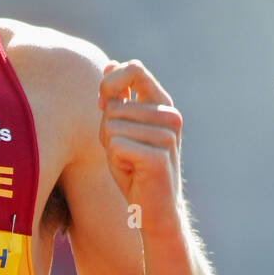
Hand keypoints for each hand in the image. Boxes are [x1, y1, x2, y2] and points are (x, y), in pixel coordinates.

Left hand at [97, 59, 183, 236]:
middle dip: (107, 131)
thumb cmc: (134, 170)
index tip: (104, 104)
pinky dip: (116, 162)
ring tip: (130, 163)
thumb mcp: (121, 129)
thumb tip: (108, 63)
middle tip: (125, 153)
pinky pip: (116, 146)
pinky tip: (133, 173)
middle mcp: (170, 115)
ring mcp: (167, 135)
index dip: (110, 82)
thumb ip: (116, 99)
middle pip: (113, 106)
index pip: (134, 69)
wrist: (154, 210)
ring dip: (112, 149)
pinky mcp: (158, 156)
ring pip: (111, 126)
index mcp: (163, 104)